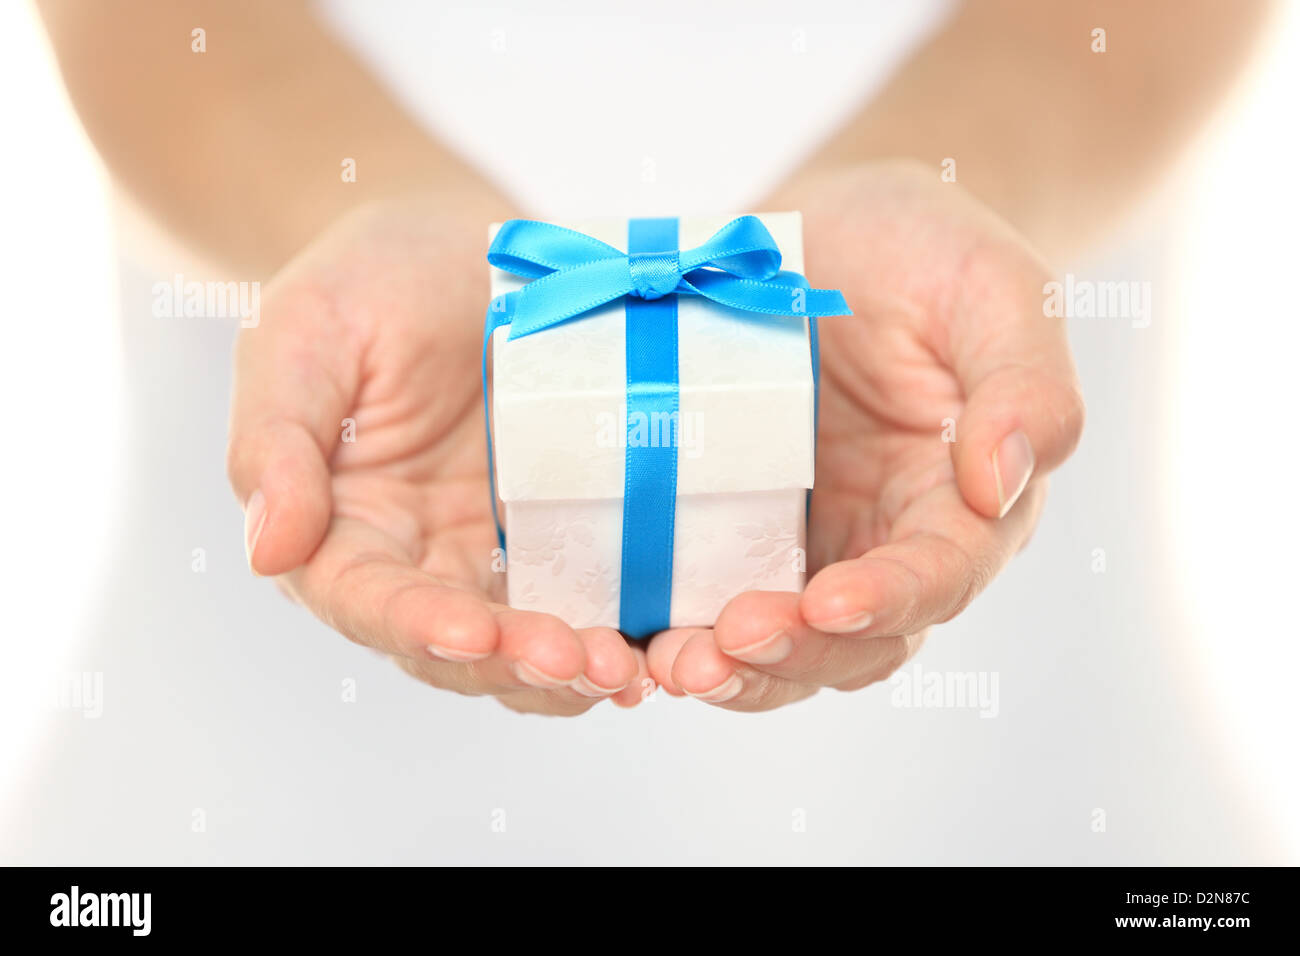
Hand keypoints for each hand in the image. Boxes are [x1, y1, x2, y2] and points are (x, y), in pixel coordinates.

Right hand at [227, 197, 646, 714]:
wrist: (462, 249)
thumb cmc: (368, 280)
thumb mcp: (303, 334)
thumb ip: (276, 438)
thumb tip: (268, 552)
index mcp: (341, 529)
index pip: (368, 602)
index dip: (417, 626)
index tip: (474, 634)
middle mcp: (418, 562)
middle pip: (459, 648)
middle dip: (517, 664)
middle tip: (583, 665)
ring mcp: (497, 555)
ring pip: (528, 645)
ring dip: (575, 669)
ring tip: (629, 668)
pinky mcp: (565, 533)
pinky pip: (592, 598)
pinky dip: (624, 629)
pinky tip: (665, 641)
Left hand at [647, 162, 1084, 709]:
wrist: (835, 232)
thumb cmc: (927, 252)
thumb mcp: (993, 288)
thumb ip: (1026, 382)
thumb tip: (1005, 483)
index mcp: (962, 502)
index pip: (941, 575)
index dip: (891, 600)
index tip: (829, 603)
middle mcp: (885, 543)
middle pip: (852, 641)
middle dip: (789, 655)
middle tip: (719, 650)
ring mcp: (804, 543)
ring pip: (777, 643)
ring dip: (727, 668)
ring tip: (665, 665)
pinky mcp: (732, 528)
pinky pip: (704, 597)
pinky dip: (668, 628)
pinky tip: (620, 636)